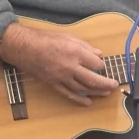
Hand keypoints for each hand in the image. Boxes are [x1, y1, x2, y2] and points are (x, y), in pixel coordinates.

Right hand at [0, 23, 118, 105]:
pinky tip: (88, 102)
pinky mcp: (54, 84)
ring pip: (83, 89)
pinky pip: (69, 94)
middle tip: (114, 85)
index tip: (102, 64)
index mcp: (75, 52)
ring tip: (106, 92)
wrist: (24, 47)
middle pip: (94, 80)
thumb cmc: (44, 39)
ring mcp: (62, 77)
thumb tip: (98, 54)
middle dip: (107, 84)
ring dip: (97, 92)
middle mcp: (70, 66)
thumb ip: (85, 46)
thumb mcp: (67, 36)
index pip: (97, 63)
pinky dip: (80, 100)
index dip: (102, 65)